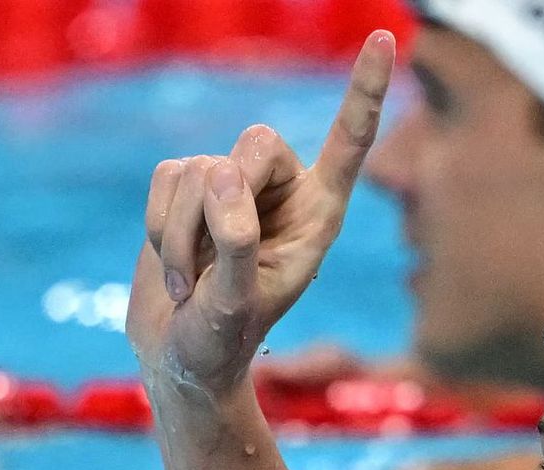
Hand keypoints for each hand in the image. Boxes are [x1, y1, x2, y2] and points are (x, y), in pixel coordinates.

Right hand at [126, 31, 394, 404]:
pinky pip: (165, 178)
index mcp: (319, 215)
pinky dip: (157, 227)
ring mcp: (232, 186)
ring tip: (191, 283)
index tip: (386, 36)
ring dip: (181, 235)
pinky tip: (172, 266)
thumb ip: (236, 240)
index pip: (350, 141)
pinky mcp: (186, 188)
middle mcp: (282, 191)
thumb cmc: (220, 342)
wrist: (178, 358)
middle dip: (223, 202)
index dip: (364, 90)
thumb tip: (221, 173)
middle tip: (210, 267)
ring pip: (200, 168)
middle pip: (255, 145)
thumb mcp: (234, 305)